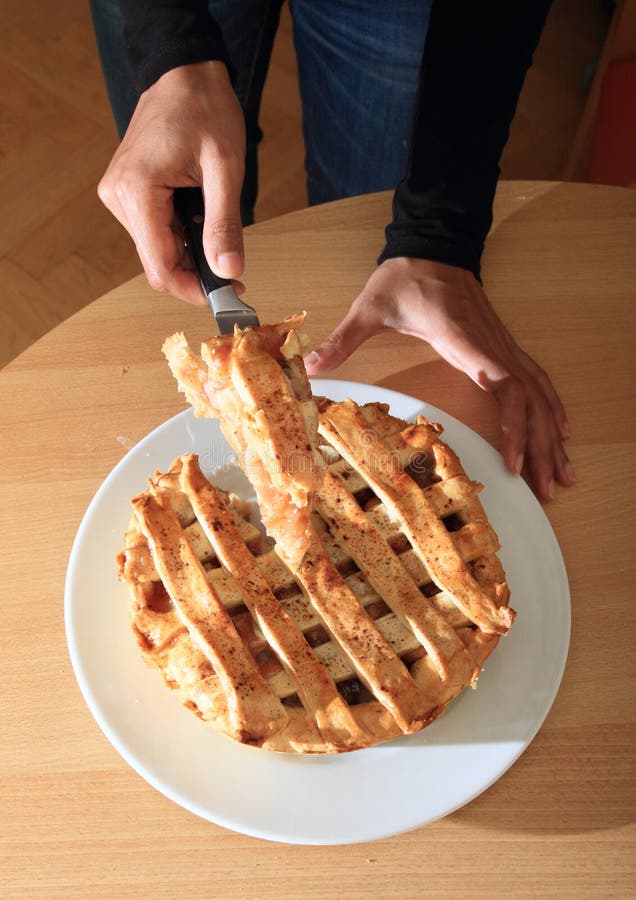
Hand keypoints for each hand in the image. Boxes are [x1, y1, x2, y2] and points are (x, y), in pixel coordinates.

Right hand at [98, 61, 245, 304]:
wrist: (183, 71)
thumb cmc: (204, 107)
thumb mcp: (225, 168)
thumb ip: (225, 223)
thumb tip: (229, 270)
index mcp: (137, 191)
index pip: (161, 267)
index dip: (194, 290)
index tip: (228, 294)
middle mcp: (118, 197)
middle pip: (158, 263)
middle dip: (196, 273)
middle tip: (235, 270)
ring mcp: (118, 195)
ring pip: (157, 251)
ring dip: (190, 255)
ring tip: (218, 232)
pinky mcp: (126, 193)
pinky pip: (154, 232)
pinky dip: (181, 238)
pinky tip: (200, 220)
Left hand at [304, 257, 574, 500]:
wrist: (432, 243)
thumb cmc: (404, 278)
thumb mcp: (370, 307)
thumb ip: (343, 340)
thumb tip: (308, 367)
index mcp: (462, 338)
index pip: (501, 381)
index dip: (513, 421)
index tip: (515, 458)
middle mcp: (490, 344)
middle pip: (530, 398)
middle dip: (540, 444)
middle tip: (547, 486)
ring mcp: (500, 344)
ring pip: (539, 392)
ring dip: (551, 433)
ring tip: (561, 474)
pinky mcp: (502, 345)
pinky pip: (536, 380)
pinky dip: (551, 408)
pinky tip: (560, 433)